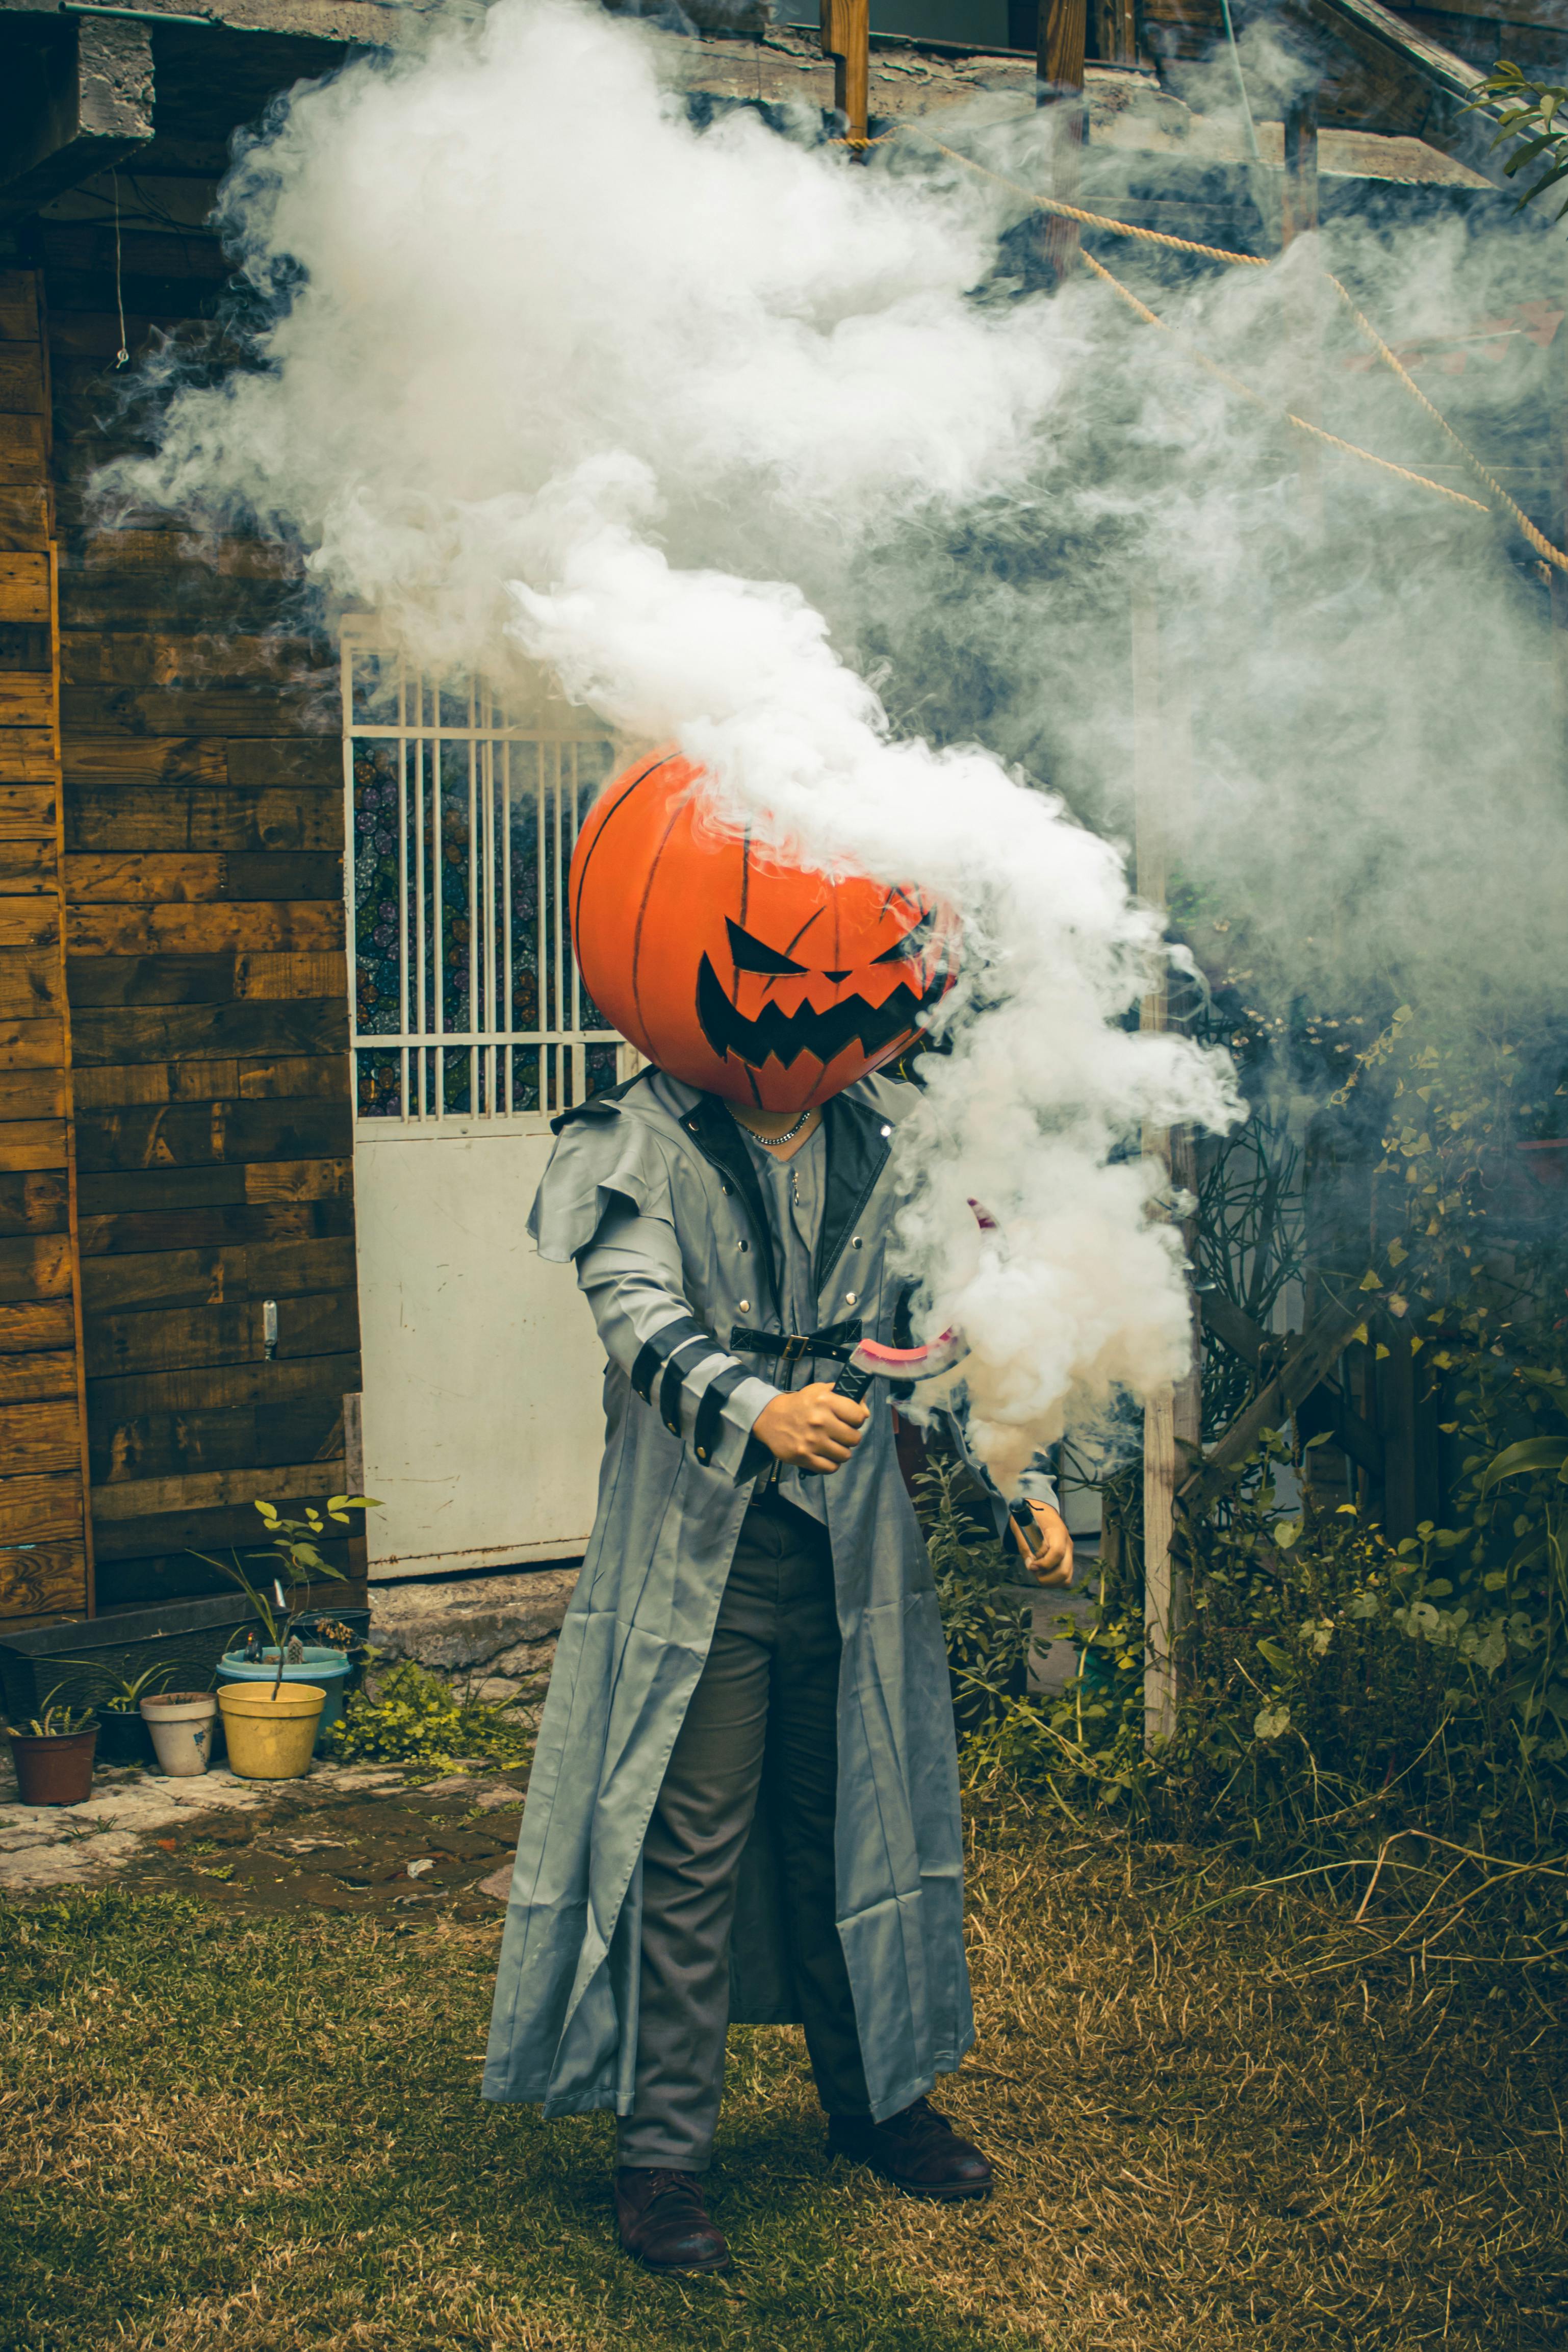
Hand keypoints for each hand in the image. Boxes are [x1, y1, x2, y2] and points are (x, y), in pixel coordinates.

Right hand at [753, 1383, 869, 1473]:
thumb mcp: (822, 1391)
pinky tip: (825, 1455)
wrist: (771, 1417)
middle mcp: (819, 1421)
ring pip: (844, 1455)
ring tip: (832, 1445)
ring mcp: (811, 1441)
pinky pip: (830, 1468)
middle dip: (849, 1437)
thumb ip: (847, 1396)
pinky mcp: (803, 1457)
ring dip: (841, 1451)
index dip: (856, 1419)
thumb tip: (865, 1413)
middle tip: (840, 1434)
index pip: (858, 1417)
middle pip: (854, 1439)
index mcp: (825, 1401)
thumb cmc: (801, 1403)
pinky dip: (831, 1464)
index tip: (849, 1420)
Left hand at [1012, 1501, 1073, 1586]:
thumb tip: (1030, 1565)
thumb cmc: (1031, 1517)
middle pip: (1064, 1570)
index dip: (1044, 1564)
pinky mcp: (1067, 1559)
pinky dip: (1053, 1581)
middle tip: (1033, 1570)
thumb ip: (1024, 1546)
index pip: (1057, 1553)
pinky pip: (1065, 1577)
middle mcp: (1067, 1544)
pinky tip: (1043, 1574)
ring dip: (1049, 1581)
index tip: (1031, 1566)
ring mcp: (1069, 1553)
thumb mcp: (1022, 1526)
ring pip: (1066, 1577)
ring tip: (1037, 1572)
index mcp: (1057, 1532)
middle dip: (1046, 1577)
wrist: (1042, 1511)